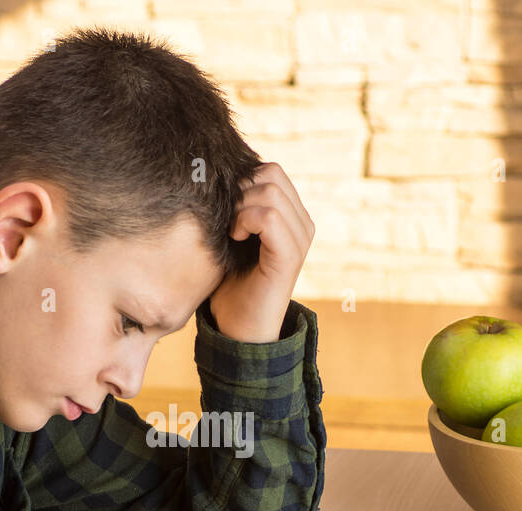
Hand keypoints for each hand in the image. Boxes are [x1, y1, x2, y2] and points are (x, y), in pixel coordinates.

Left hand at [208, 162, 314, 343]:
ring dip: (240, 206)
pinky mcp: (290, 256)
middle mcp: (302, 224)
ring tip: (230, 231)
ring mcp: (300, 239)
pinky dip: (245, 220)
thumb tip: (219, 170)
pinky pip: (270, 216)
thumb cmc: (230, 284)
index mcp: (292, 216)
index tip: (224, 209)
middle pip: (271, 173)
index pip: (270, 170)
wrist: (239, 329)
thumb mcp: (231, 236)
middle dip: (240, 190)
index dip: (242, 181)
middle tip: (225, 219)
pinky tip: (234, 237)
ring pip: (270, 190)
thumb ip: (237, 205)